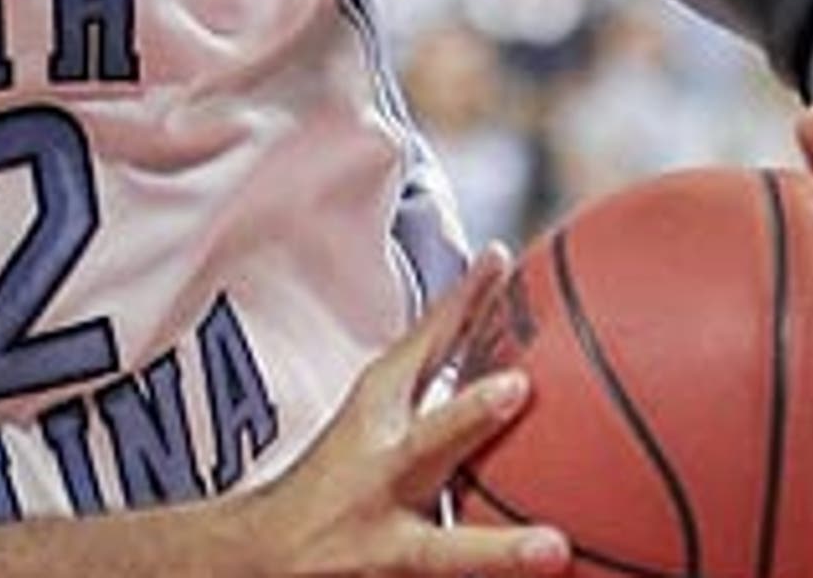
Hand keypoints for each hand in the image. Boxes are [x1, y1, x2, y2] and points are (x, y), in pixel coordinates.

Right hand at [225, 247, 571, 577]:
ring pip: (440, 551)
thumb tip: (523, 357)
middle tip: (518, 386)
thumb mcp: (376, 425)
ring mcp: (381, 540)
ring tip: (553, 548)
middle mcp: (377, 475)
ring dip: (495, 550)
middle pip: (426, 442)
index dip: (458, 307)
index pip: (419, 353)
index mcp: (374, 420)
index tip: (498, 262)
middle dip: (469, 414)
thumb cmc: (339, 483)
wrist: (259, 558)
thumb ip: (443, 392)